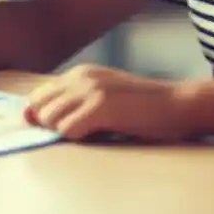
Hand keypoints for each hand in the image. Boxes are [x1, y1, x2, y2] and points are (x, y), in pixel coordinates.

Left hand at [25, 64, 191, 141]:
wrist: (177, 104)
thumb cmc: (144, 109)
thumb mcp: (105, 99)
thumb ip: (74, 106)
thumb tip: (35, 119)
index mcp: (80, 74)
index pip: (38, 95)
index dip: (42, 116)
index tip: (59, 128)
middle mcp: (81, 77)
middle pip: (38, 106)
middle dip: (49, 124)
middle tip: (77, 133)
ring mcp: (90, 89)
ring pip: (49, 118)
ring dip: (64, 132)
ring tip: (91, 134)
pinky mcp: (100, 106)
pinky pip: (67, 129)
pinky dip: (77, 138)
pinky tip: (98, 135)